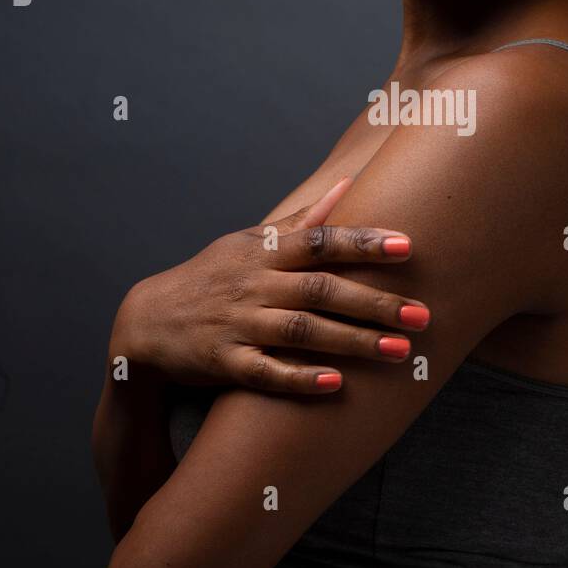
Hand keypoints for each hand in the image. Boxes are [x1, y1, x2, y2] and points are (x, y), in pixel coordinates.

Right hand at [112, 176, 429, 393]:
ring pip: (303, 331)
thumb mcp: (250, 243)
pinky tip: (337, 384)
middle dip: (375, 302)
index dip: (364, 243)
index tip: (407, 247)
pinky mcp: (225, 363)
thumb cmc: (211, 278)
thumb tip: (349, 184)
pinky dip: (300, 378)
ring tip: (401, 351)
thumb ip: (302, 221)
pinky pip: (266, 371)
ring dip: (353, 341)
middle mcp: (255, 285)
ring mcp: (239, 324)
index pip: (321, 241)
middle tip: (422, 314)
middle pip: (322, 290)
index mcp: (265, 253)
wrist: (146, 322)